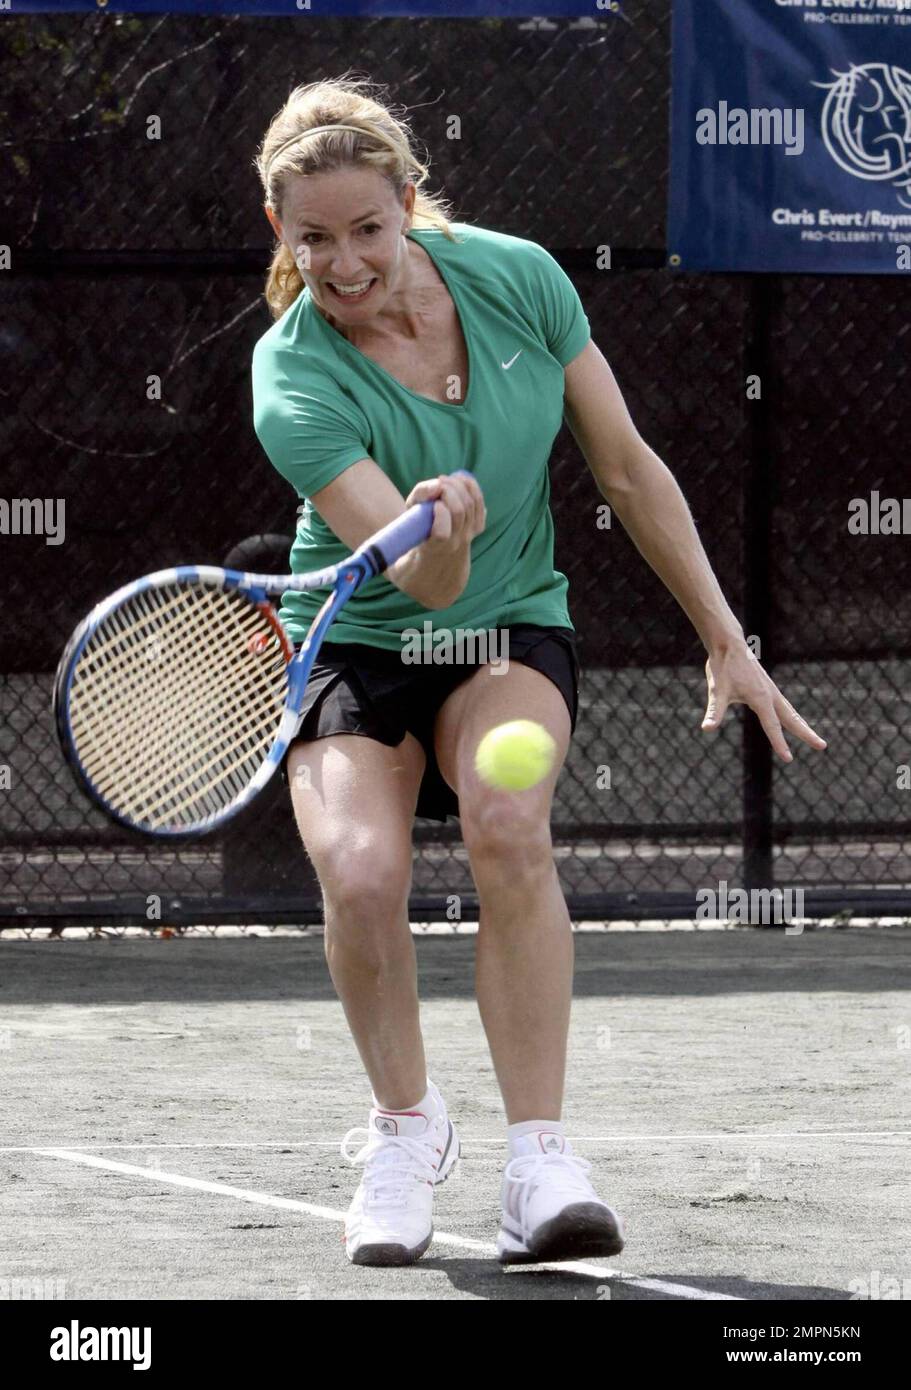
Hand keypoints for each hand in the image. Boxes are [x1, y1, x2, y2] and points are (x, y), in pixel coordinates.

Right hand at [404, 473, 485, 551]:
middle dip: (448, 490)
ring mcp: (469, 535)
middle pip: (458, 511)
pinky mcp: (479, 526)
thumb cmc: (419, 523)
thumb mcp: (411, 509)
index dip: (440, 513)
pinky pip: (478, 500)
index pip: (442, 533)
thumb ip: (420, 494)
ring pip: (470, 503)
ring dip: (457, 485)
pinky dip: (469, 485)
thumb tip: (438, 485)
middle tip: (438, 484)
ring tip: (445, 481)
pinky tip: (458, 480)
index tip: (434, 503)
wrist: (438, 544)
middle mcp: (454, 543)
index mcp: (434, 545)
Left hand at [702, 642, 826, 761]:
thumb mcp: (717, 691)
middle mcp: (770, 695)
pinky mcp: (767, 688)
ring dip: (802, 726)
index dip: (779, 743)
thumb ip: (715, 711)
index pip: (772, 726)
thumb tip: (707, 728)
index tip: (789, 759)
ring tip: (815, 739)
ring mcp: (771, 691)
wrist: (729, 644)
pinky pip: (784, 706)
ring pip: (791, 713)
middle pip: (792, 719)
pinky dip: (793, 717)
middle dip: (807, 734)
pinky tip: (793, 722)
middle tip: (823, 746)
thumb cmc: (723, 667)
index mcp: (761, 698)